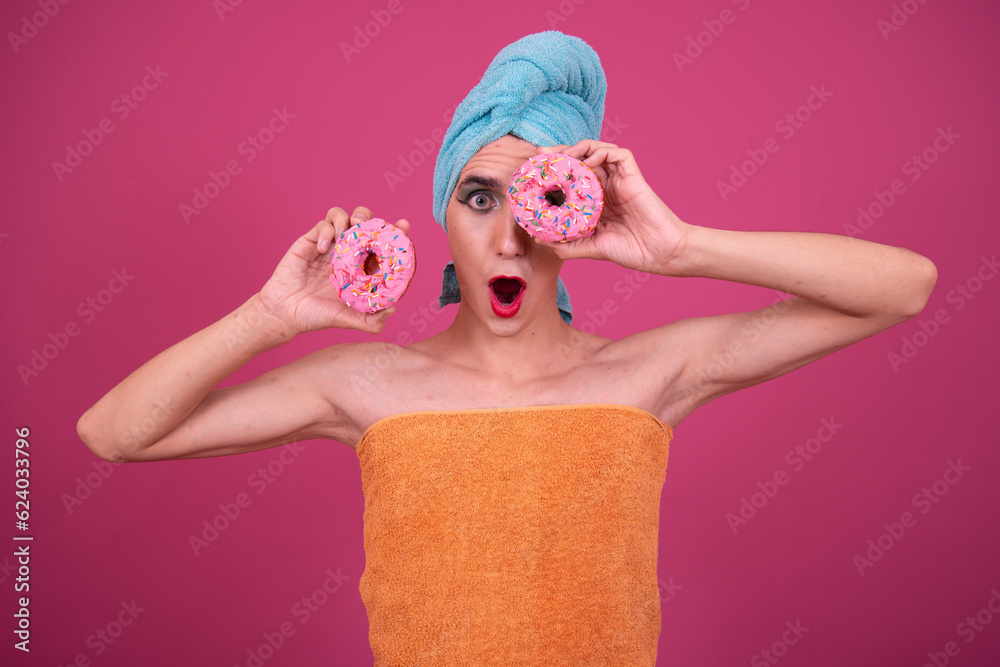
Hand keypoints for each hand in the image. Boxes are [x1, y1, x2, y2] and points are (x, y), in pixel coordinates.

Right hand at [258, 206, 411, 334]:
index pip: (382, 244)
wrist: (285, 313)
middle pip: (364, 221)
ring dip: (347, 219)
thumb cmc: (317, 316)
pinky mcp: (311, 241)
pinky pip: (322, 225)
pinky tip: (323, 250)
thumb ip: (370, 320)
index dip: (395, 232)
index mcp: (361, 266)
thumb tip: (393, 309)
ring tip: (345, 233)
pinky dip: (326, 232)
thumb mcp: (348, 320)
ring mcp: (329, 245)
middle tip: (366, 228)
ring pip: (343, 216)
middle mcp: (347, 252)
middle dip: (369, 219)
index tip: (404, 225)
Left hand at [533, 140, 689, 274]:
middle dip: (560, 153)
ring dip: (577, 148)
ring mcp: (620, 179)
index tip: (536, 171)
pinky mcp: (633, 175)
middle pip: (581, 158)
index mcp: (597, 199)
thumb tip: (539, 240)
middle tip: (541, 154)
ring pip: (597, 150)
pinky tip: (587, 161)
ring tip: (561, 156)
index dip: (555, 170)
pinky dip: (601, 151)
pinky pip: (617, 154)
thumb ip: (566, 243)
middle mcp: (607, 185)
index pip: (572, 177)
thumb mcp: (590, 247)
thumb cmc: (630, 250)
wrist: (659, 252)